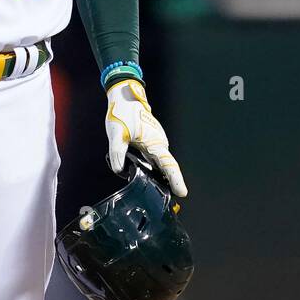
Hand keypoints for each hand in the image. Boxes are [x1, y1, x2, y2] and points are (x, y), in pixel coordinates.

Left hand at [105, 78, 187, 197]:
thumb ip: (117, 152)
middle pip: (167, 168)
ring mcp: (156, 143)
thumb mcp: (116, 133)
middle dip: (169, 183)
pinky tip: (149, 178)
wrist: (126, 98)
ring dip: (161, 177)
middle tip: (166, 201)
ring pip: (161, 164)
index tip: (182, 192)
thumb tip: (119, 171)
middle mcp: (159, 144)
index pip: (168, 165)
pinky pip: (155, 159)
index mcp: (155, 142)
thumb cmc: (123, 112)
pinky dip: (154, 169)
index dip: (176, 179)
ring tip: (159, 193)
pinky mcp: (150, 142)